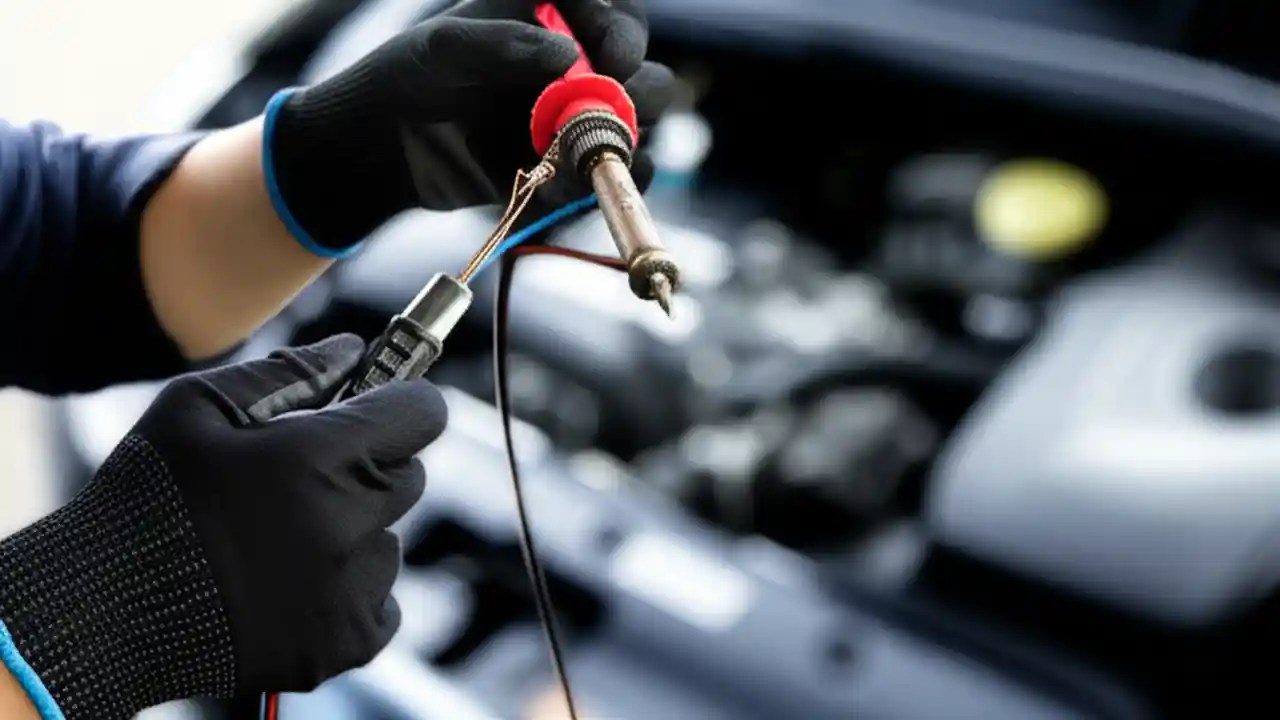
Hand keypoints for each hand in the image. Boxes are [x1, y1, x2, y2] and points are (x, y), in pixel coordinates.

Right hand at [0, 335, 446, 718]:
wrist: (102, 612)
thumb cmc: (148, 495)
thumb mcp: (198, 408)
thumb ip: (289, 372)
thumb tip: (353, 347)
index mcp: (315, 459)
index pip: (422, 414)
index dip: (402, 404)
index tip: (379, 409)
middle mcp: (344, 526)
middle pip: (408, 477)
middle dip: (369, 468)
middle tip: (304, 479)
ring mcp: (347, 591)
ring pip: (390, 541)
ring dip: (356, 534)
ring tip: (280, 541)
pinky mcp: (342, 642)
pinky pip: (381, 602)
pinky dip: (348, 591)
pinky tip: (287, 584)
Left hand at [266, 0, 673, 253]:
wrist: (390, 146)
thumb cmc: (413, 76)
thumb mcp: (444, 48)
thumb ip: (501, 43)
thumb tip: (566, 57)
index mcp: (558, 18)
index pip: (618, 15)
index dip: (624, 31)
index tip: (611, 56)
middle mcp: (582, 69)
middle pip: (645, 74)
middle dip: (635, 89)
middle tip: (605, 102)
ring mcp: (581, 122)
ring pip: (635, 129)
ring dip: (619, 138)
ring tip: (575, 147)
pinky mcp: (571, 171)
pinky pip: (608, 180)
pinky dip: (598, 182)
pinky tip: (563, 181)